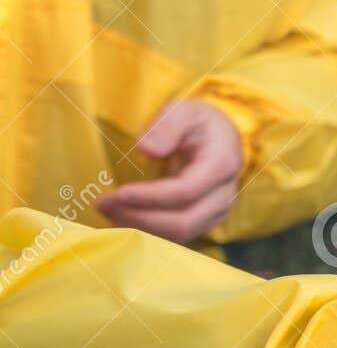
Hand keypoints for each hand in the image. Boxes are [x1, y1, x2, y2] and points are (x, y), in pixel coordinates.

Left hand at [96, 99, 243, 241]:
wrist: (222, 140)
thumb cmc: (198, 123)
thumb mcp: (183, 110)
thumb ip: (166, 125)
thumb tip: (146, 150)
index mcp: (221, 165)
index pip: (185, 192)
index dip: (149, 197)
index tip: (116, 193)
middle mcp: (224, 195)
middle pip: (183, 221)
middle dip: (140, 218)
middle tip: (102, 205)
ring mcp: (217, 212)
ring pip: (180, 234)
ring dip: (141, 228)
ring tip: (108, 212)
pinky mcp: (205, 221)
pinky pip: (177, 236)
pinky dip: (149, 232)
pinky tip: (123, 219)